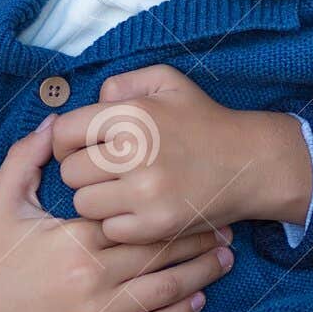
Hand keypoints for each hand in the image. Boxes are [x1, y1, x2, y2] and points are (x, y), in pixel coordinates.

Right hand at [0, 117, 237, 311]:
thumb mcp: (2, 200)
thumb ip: (27, 157)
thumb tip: (53, 121)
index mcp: (76, 238)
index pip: (139, 218)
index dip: (174, 206)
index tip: (199, 194)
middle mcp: (93, 277)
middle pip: (162, 254)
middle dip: (199, 239)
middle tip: (227, 223)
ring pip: (164, 292)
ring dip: (201, 275)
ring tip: (226, 258)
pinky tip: (199, 300)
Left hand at [51, 65, 312, 243]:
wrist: (249, 163)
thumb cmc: (203, 120)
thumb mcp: (166, 81)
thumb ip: (120, 83)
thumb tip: (88, 104)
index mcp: (131, 115)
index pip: (64, 133)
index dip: (63, 142)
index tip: (78, 149)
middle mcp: (135, 153)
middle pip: (71, 172)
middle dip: (82, 172)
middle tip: (103, 172)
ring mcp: (145, 193)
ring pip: (84, 204)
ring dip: (96, 199)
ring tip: (118, 191)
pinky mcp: (156, 224)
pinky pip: (109, 229)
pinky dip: (117, 222)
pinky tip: (135, 210)